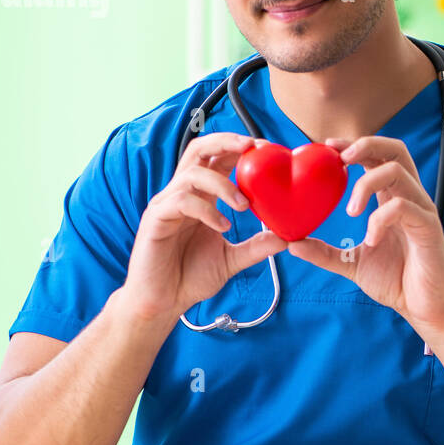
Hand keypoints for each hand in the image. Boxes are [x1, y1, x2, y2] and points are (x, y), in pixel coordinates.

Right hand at [122, 133, 287, 324]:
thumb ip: (258, 246)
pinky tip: (222, 227)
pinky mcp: (155, 219)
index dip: (241, 148)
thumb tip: (288, 237)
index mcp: (201, 197)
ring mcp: (167, 204)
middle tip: (254, 147)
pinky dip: (206, 210)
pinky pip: (181, 201)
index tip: (268, 150)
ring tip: (244, 205)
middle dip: (227, 141)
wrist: (163, 303)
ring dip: (223, 184)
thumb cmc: (190, 277)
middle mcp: (183, 194)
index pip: (218, 158)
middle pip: (200, 149)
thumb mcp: (232, 259)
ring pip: (193, 174)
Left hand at [285, 136, 443, 333]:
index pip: (378, 157)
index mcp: (393, 199)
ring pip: (397, 172)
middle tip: (340, 160)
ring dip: (366, 184)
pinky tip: (371, 239)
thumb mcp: (352, 263)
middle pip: (395, 150)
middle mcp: (410, 198)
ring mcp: (421, 211)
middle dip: (366, 145)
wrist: (424, 308)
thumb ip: (325, 252)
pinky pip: (405, 207)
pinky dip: (381, 219)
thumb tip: (292, 244)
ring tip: (350, 211)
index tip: (327, 147)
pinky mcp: (429, 228)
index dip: (354, 146)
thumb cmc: (397, 280)